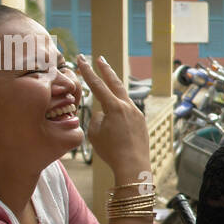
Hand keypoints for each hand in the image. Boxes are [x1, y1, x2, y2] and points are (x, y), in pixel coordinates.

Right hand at [76, 54, 149, 179]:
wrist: (133, 166)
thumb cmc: (111, 151)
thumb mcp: (95, 133)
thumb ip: (98, 117)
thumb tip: (104, 112)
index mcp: (114, 107)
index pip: (97, 84)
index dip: (87, 71)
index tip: (81, 59)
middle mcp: (128, 106)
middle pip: (115, 82)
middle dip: (106, 70)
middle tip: (100, 58)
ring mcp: (137, 113)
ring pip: (123, 97)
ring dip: (114, 89)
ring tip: (107, 83)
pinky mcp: (141, 121)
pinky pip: (128, 110)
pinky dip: (120, 109)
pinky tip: (116, 118)